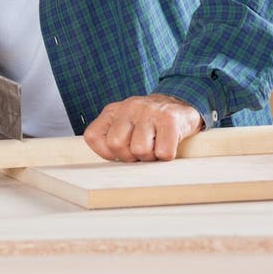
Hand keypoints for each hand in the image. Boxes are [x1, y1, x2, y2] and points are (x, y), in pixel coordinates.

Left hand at [83, 94, 202, 161]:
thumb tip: (111, 167)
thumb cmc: (148, 123)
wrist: (180, 105)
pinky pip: (163, 152)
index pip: (92, 136)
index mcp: (113, 111)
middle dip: (129, 156)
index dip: (107, 153)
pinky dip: (166, 156)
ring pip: (139, 150)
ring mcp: (150, 112)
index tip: (122, 151)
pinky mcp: (170, 119)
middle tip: (141, 151)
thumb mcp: (123, 125)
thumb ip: (111, 140)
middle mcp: (129, 107)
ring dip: (149, 156)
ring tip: (155, 146)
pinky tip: (167, 144)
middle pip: (115, 144)